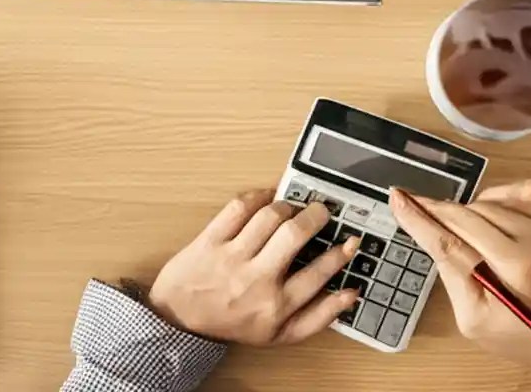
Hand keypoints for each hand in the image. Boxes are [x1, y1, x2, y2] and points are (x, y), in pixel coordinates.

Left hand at [147, 189, 360, 344]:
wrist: (180, 320)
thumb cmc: (233, 324)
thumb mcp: (280, 335)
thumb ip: (319, 317)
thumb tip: (350, 294)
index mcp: (276, 306)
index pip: (318, 273)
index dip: (340, 254)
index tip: (350, 241)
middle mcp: (256, 280)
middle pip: (294, 235)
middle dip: (316, 216)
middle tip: (322, 212)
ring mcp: (231, 258)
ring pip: (269, 216)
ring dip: (287, 206)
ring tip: (292, 209)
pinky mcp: (210, 240)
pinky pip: (238, 207)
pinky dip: (258, 196)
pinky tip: (266, 199)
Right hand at [389, 182, 530, 391]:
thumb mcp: (478, 320)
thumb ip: (453, 273)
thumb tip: (428, 230)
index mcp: (515, 274)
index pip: (451, 236)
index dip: (420, 215)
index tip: (399, 196)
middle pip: (471, 214)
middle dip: (447, 217)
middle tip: (436, 224)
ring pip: (496, 199)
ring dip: (477, 211)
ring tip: (481, 237)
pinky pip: (528, 188)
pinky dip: (507, 197)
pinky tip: (503, 216)